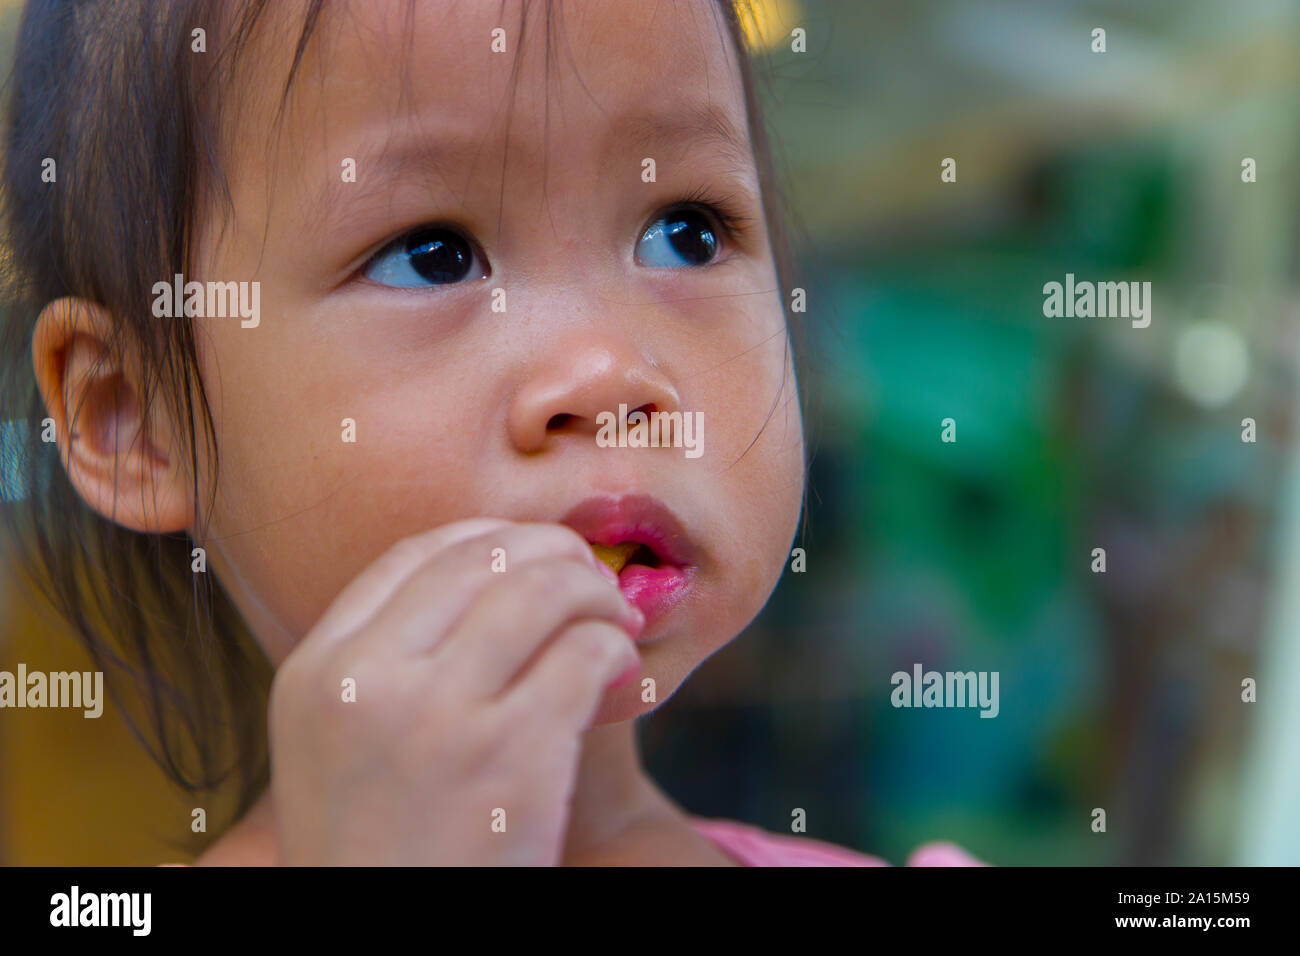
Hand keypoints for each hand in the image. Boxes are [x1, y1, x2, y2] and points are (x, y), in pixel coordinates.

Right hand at [267, 518, 642, 864]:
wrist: (393, 950)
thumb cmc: (382, 848)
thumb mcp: (338, 742)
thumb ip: (385, 659)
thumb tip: (488, 571)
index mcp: (318, 670)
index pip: (413, 554)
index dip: (489, 539)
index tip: (531, 553)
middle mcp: (370, 680)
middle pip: (485, 558)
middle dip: (553, 552)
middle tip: (591, 577)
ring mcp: (440, 716)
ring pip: (543, 590)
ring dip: (596, 592)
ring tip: (615, 618)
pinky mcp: (512, 755)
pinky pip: (585, 654)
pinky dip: (615, 648)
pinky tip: (618, 670)